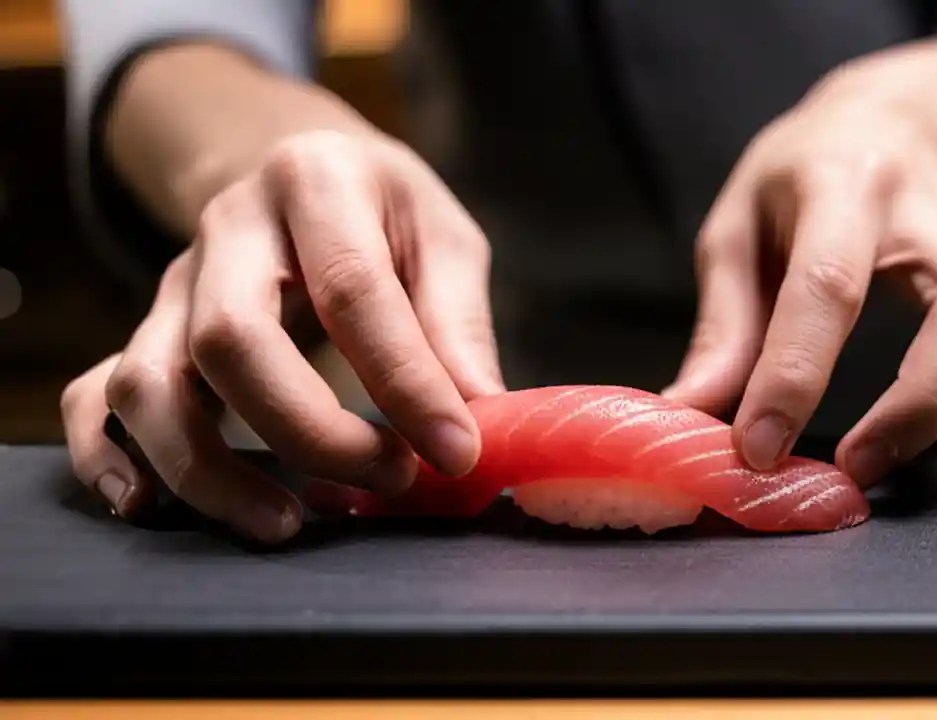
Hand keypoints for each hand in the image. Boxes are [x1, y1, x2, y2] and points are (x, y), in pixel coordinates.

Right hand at [60, 130, 503, 541]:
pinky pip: (94, 395)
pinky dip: (105, 454)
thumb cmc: (386, 214)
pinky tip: (147, 504)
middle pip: (231, 340)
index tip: (456, 452)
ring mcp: (174, 284)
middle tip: (387, 479)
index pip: (352, 291)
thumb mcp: (443, 240)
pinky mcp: (148, 331)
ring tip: (286, 523)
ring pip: (151, 381)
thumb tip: (478, 416)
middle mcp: (228, 229)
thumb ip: (457, 321)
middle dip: (310, 431)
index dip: (406, 383)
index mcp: (315, 182)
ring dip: (210, 468)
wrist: (307, 171)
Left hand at [664, 35, 936, 487]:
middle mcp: (929, 212)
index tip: (757, 449)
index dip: (792, 375)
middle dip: (917, 402)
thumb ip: (723, 325)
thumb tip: (690, 416)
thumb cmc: (798, 177)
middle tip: (857, 470)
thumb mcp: (738, 226)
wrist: (885, 119)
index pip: (827, 284)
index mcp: (842, 186)